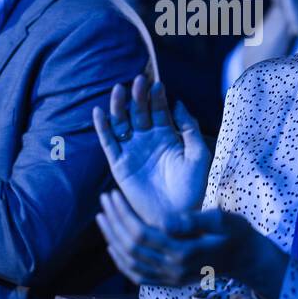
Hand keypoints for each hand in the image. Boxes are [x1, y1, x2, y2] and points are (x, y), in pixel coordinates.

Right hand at [92, 74, 209, 224]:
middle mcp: (147, 140)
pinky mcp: (119, 165)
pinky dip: (102, 128)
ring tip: (119, 90)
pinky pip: (108, 143)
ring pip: (122, 123)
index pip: (159, 110)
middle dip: (138, 96)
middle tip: (139, 82)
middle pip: (139, 112)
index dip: (157, 97)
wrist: (180, 216)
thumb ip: (189, 129)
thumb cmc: (195, 188)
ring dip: (119, 106)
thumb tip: (178, 102)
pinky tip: (99, 112)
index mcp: (167, 136)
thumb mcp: (198, 155)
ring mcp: (132, 151)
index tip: (158, 85)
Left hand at [96, 191, 286, 298]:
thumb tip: (164, 220)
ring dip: (112, 239)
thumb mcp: (223, 220)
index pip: (142, 234)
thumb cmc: (237, 234)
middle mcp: (173, 269)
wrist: (248, 259)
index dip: (123, 214)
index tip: (114, 194)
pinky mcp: (170, 281)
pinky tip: (112, 247)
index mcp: (184, 252)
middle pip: (131, 248)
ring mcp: (170, 278)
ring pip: (129, 263)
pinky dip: (121, 262)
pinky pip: (138, 276)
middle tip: (104, 199)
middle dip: (113, 222)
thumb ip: (194, 220)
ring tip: (102, 217)